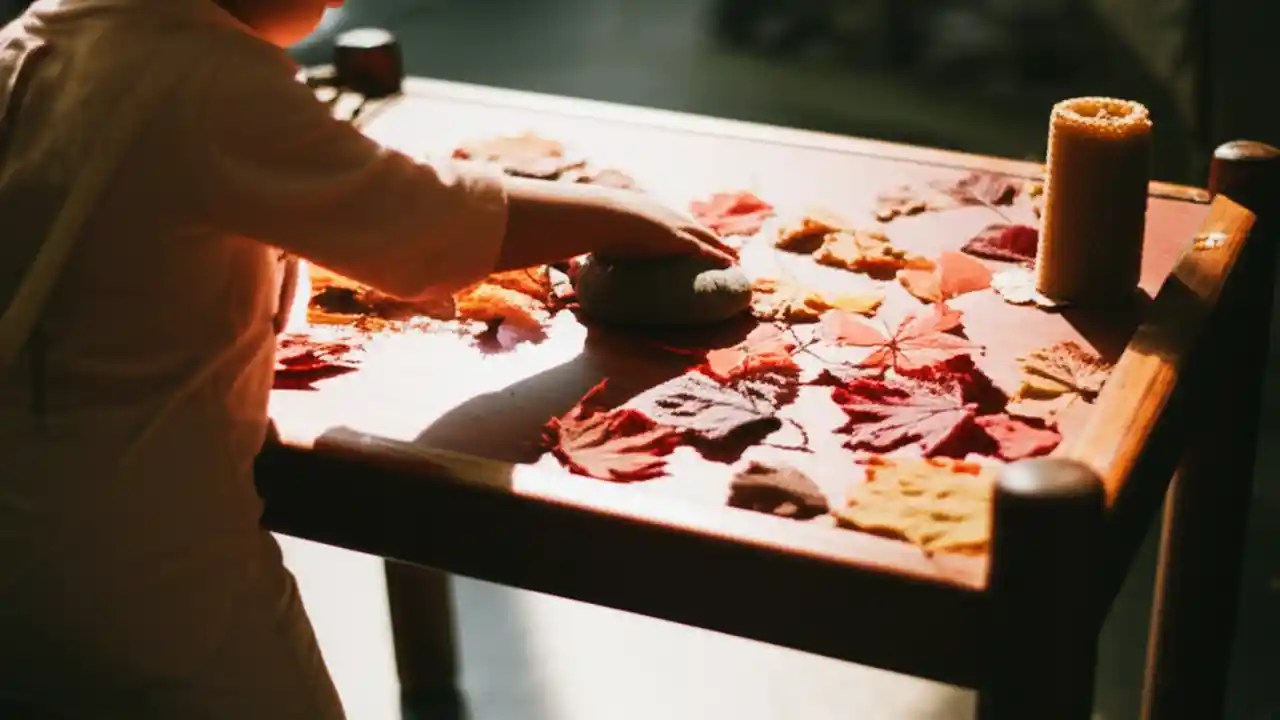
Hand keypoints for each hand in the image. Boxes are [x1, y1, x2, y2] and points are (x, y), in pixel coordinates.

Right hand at [593, 192, 738, 267]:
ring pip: (707, 238)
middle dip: (712, 238)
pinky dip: (719, 257)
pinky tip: (730, 264)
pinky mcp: (680, 240)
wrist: (604, 215)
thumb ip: (597, 243)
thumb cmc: (595, 225)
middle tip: (724, 247)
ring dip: (722, 248)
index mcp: (651, 211)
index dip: (687, 230)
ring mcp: (675, 227)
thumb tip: (577, 262)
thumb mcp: (598, 231)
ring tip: (734, 257)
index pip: (674, 221)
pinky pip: (705, 250)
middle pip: (697, 228)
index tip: (695, 236)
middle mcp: (667, 216)